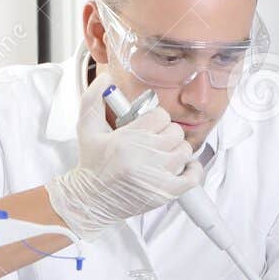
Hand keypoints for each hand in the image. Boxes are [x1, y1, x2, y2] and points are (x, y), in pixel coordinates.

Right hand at [46, 73, 202, 238]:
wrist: (90, 200)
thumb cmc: (91, 164)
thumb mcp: (86, 128)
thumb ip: (92, 99)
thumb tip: (106, 79)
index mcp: (127, 139)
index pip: (160, 116)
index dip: (154, 119)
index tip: (147, 125)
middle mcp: (144, 157)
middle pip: (175, 132)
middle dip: (165, 134)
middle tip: (153, 140)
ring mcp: (157, 177)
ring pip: (184, 150)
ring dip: (175, 151)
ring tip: (161, 155)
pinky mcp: (165, 193)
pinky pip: (192, 176)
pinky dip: (192, 169)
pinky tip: (182, 166)